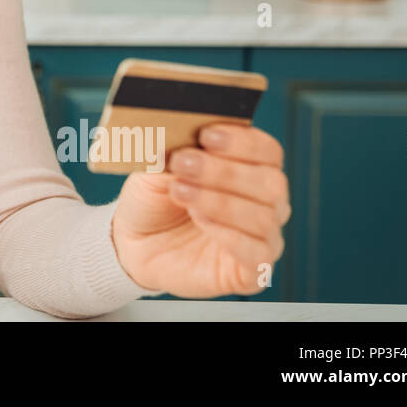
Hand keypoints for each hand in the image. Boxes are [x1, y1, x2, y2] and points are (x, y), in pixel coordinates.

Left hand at [110, 124, 290, 297]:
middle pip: (271, 183)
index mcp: (249, 168)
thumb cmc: (153, 199)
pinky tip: (199, 219)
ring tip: (180, 192)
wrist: (135, 243)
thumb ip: (174, 150)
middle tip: (183, 163)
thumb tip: (182, 135)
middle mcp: (264, 202)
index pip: (267, 150)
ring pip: (264, 217)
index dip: (242, 141)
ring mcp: (262, 238)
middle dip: (226, 171)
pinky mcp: (251, 271)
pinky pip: (258, 254)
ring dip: (220, 201)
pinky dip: (229, 234)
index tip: (207, 135)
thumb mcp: (156, 169)